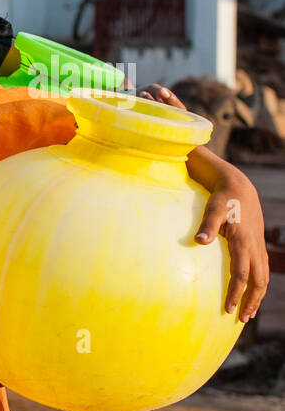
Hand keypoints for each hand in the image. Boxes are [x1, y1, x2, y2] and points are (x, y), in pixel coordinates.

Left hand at [140, 84, 270, 320]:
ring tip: (239, 318)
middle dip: (240, 281)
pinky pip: (256, 276)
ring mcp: (251, 238)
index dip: (211, 224)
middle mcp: (242, 222)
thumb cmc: (206, 174)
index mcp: (225, 201)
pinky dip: (251, 297)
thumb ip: (172, 133)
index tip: (201, 240)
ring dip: (249, 296)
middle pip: (246, 255)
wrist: (234, 184)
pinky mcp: (252, 249)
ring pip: (257, 271)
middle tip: (229, 305)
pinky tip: (242, 316)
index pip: (218, 213)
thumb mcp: (190, 157)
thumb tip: (153, 92)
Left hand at [199, 173, 269, 320]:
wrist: (238, 187)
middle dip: (251, 301)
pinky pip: (261, 269)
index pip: (241, 274)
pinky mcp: (256, 244)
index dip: (236, 292)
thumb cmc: (221, 198)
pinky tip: (251, 293)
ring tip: (248, 313)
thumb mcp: (212, 209)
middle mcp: (254, 246)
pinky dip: (258, 284)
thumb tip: (199, 241)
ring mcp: (257, 245)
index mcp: (242, 241)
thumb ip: (207, 226)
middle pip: (258, 280)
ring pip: (263, 276)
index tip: (228, 308)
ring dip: (257, 295)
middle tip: (242, 319)